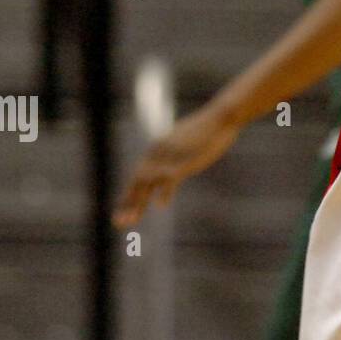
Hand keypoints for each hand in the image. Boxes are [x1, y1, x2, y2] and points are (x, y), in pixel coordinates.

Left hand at [112, 105, 241, 228]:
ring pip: (148, 182)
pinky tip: (161, 206)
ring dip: (138, 203)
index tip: (122, 212)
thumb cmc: (208, 129)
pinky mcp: (185, 159)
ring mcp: (170, 156)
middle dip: (127, 203)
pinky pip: (171, 178)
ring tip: (131, 221)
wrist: (221, 116)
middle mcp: (159, 153)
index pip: (138, 175)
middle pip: (138, 181)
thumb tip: (175, 162)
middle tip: (118, 223)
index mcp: (158, 149)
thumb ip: (176, 152)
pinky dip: (165, 192)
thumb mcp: (186, 141)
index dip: (129, 195)